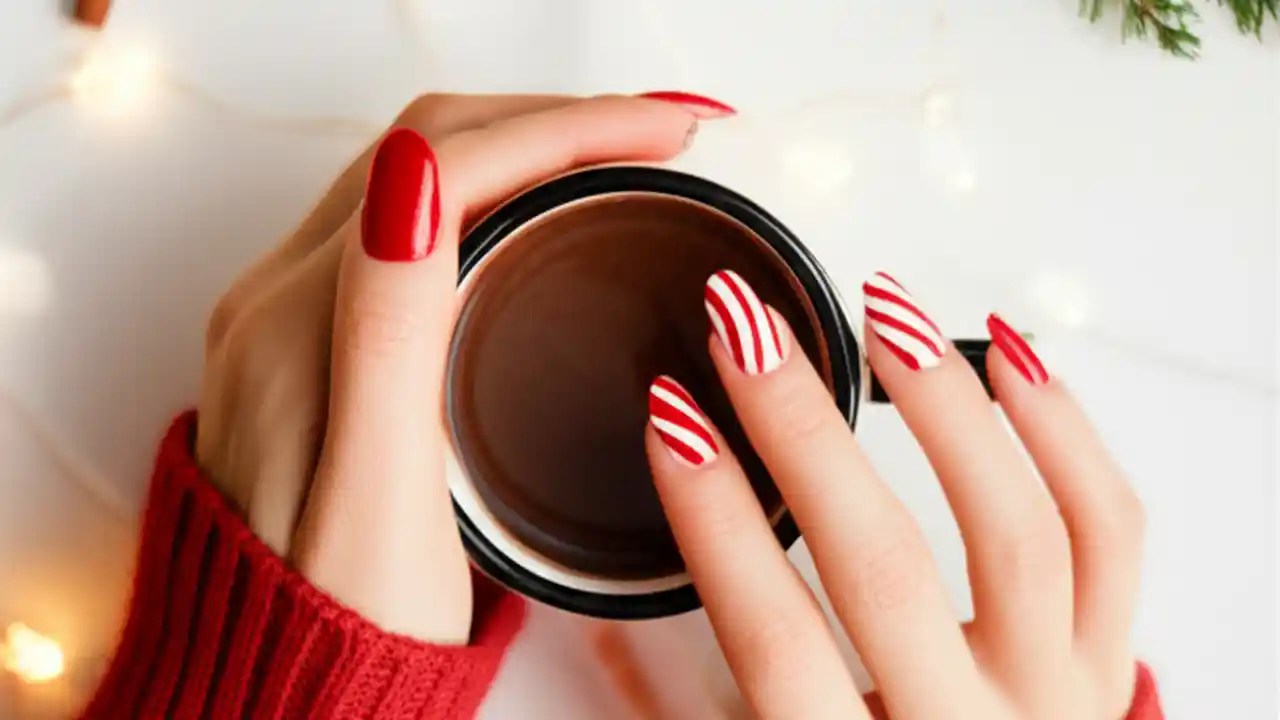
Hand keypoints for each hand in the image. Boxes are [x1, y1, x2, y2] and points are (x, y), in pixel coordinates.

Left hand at [196, 93, 694, 642]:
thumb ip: (388, 334)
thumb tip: (415, 173)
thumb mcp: (377, 495)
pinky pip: (415, 218)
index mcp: (299, 321)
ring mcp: (297, 312)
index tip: (668, 132)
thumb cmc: (338, 620)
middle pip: (433, 145)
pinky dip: (497, 190)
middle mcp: (283, 297)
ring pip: (426, 173)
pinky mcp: (320, 339)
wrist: (274, 686)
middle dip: (556, 119)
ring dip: (528, 145)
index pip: (446, 164)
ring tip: (625, 155)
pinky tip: (550, 211)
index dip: (566, 129)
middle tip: (666, 133)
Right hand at [646, 272, 1144, 717]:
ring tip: (882, 310)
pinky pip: (1110, 531)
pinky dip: (1065, 431)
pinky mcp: (1110, 659)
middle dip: (801, 431)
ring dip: (944, 404)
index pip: (773, 635)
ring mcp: (1057, 696)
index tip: (671, 416)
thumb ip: (678, 718)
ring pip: (1018, 530)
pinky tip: (1007, 353)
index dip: (714, 517)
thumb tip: (600, 632)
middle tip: (744, 329)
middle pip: (884, 567)